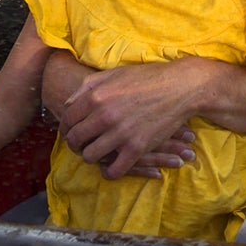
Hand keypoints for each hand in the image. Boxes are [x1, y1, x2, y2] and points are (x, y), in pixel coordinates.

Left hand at [55, 60, 202, 179]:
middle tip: (82, 145)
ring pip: (90, 156)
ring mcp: (120, 133)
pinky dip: (109, 172)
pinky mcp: (136, 148)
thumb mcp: (114, 74)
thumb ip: (88, 86)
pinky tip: (111, 167)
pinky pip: (113, 171)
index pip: (67, 120)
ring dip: (91, 157)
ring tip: (97, 153)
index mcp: (95, 96)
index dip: (66, 128)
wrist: (180, 87)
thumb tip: (68, 104)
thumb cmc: (147, 78)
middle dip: (75, 144)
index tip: (72, 132)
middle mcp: (104, 115)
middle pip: (75, 140)